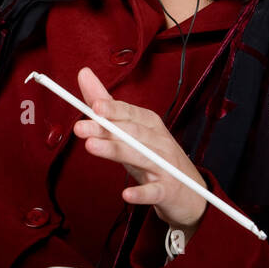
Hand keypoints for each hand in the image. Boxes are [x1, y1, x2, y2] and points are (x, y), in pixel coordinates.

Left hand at [72, 67, 207, 237]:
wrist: (188, 191)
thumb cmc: (153, 156)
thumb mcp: (130, 130)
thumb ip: (106, 104)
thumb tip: (84, 73)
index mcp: (149, 124)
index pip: (129, 113)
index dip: (112, 109)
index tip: (94, 106)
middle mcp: (158, 141)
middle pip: (130, 133)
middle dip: (106, 128)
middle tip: (80, 127)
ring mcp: (164, 165)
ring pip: (140, 156)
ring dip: (116, 151)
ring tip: (91, 147)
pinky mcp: (167, 190)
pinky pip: (154, 191)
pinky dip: (142, 193)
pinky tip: (126, 195)